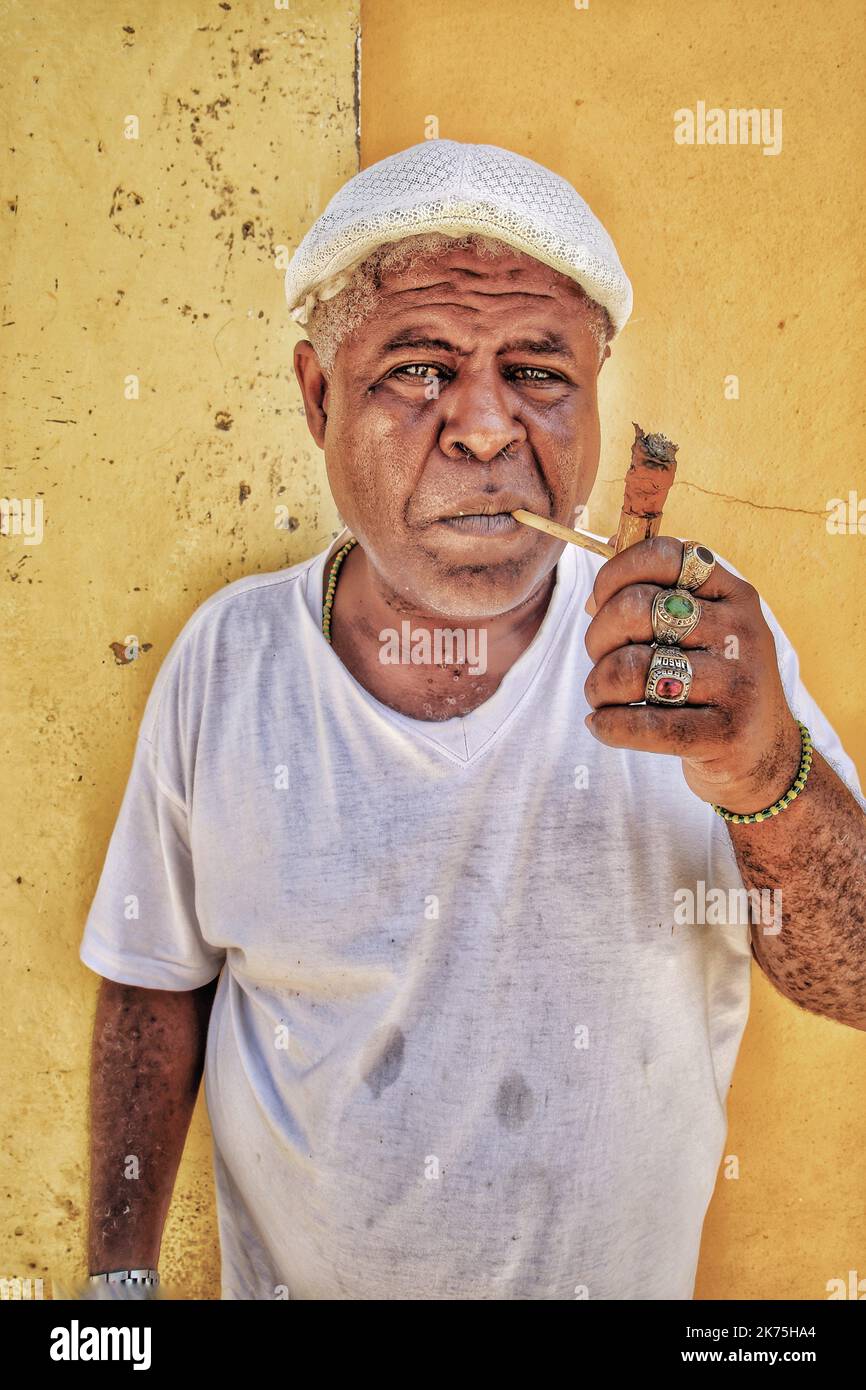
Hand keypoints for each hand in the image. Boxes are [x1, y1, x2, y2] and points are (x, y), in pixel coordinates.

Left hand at [582, 536, 802, 813]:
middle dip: (598, 636)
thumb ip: (659, 601)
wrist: (765, 753)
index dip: (615, 574)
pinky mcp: (726, 734)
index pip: (664, 556)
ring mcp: (738, 683)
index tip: (598, 603)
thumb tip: (593, 600)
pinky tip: (601, 724)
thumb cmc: (715, 683)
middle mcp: (740, 631)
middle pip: (635, 609)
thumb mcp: (706, 629)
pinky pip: (642, 725)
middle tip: (599, 659)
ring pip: (630, 668)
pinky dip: (607, 725)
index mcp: (733, 594)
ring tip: (601, 696)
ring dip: (598, 685)